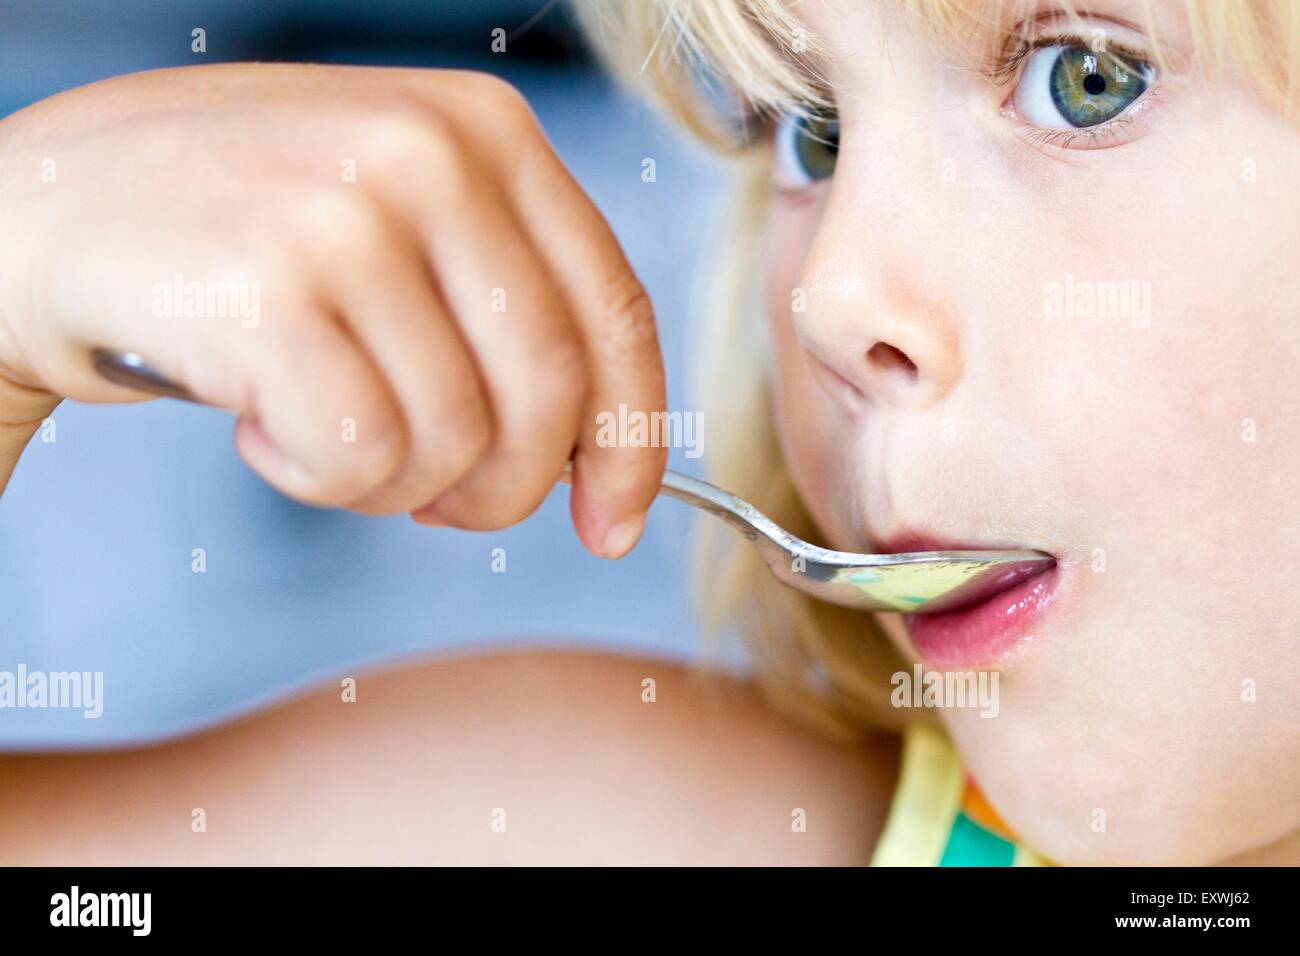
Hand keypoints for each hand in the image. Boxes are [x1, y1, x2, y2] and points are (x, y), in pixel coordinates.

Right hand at [0, 63, 666, 556]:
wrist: (48, 208)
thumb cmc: (245, 238)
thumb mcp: (401, 226)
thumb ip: (506, 312)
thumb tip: (604, 468)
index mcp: (490, 133)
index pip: (615, 312)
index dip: (630, 439)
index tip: (613, 524)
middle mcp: (433, 155)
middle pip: (549, 394)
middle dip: (505, 490)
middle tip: (441, 503)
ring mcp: (350, 216)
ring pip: (455, 441)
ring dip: (392, 483)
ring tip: (319, 429)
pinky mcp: (270, 290)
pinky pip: (361, 459)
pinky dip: (319, 479)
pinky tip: (261, 426)